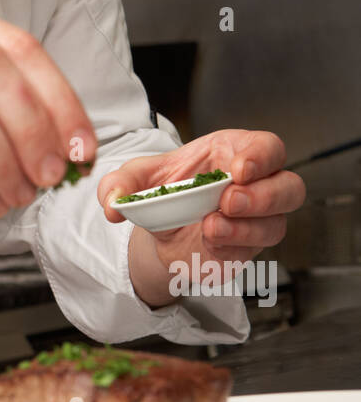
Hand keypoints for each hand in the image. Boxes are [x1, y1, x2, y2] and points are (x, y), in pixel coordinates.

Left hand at [97, 129, 305, 304]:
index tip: (238, 169)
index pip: (268, 148)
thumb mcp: (138, 178)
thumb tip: (112, 203)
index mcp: (236, 153)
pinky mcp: (246, 250)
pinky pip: (252, 253)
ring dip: (246, 228)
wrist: (162, 227)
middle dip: (264, 196)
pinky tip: (210, 242)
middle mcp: (256, 186)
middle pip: (289, 188)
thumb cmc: (165, 189)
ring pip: (276, 225)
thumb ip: (121, 183)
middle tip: (228, 200)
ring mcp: (256, 221)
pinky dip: (231, 249)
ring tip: (211, 226)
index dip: (261, 157)